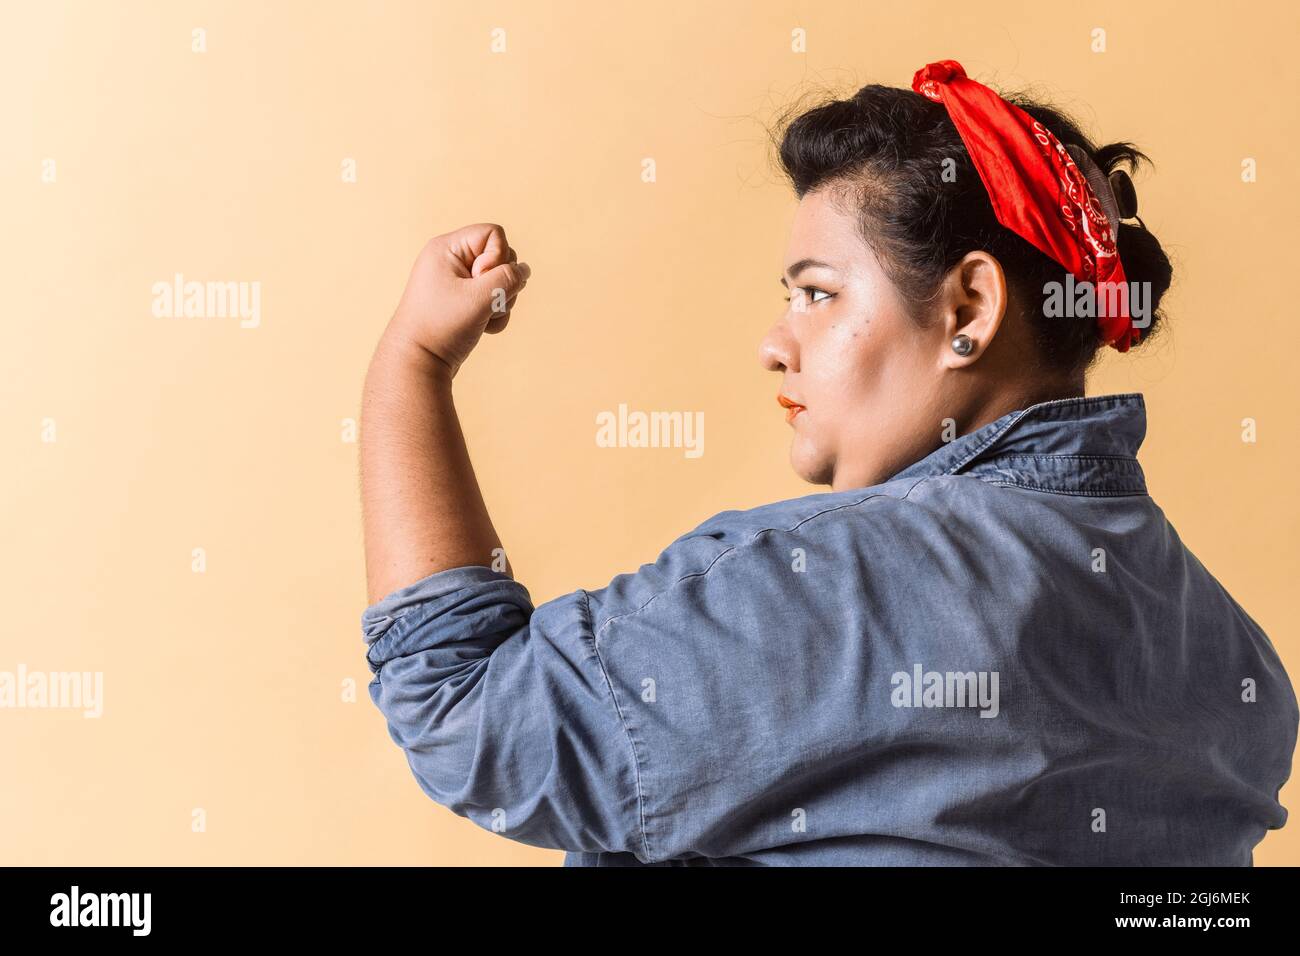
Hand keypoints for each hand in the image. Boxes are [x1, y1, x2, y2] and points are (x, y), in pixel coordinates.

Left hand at [386, 223, 530, 376]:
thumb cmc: (442, 327)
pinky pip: (494, 299)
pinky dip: (495, 314)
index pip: (493, 234)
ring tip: (483, 319)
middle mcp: (452, 261)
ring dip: (501, 303)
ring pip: (501, 281)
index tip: (480, 280)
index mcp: (447, 249)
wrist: (419, 362)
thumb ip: (508, 279)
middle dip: (502, 283)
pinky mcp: (465, 301)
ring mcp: (458, 282)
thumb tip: (524, 270)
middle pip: (501, 257)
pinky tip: (483, 328)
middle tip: (484, 302)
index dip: (498, 257)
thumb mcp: (480, 298)